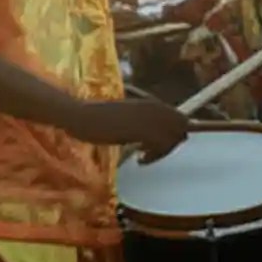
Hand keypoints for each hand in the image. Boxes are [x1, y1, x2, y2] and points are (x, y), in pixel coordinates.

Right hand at [64, 100, 189, 163]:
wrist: (80, 114)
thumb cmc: (96, 115)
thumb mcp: (123, 114)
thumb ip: (140, 119)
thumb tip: (154, 135)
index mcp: (150, 101)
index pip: (179, 118)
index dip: (176, 133)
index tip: (162, 146)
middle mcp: (153, 107)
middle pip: (181, 127)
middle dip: (171, 143)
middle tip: (151, 153)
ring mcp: (147, 117)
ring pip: (173, 137)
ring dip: (161, 152)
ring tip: (143, 158)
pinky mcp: (140, 129)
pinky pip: (161, 144)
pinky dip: (153, 156)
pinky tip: (139, 159)